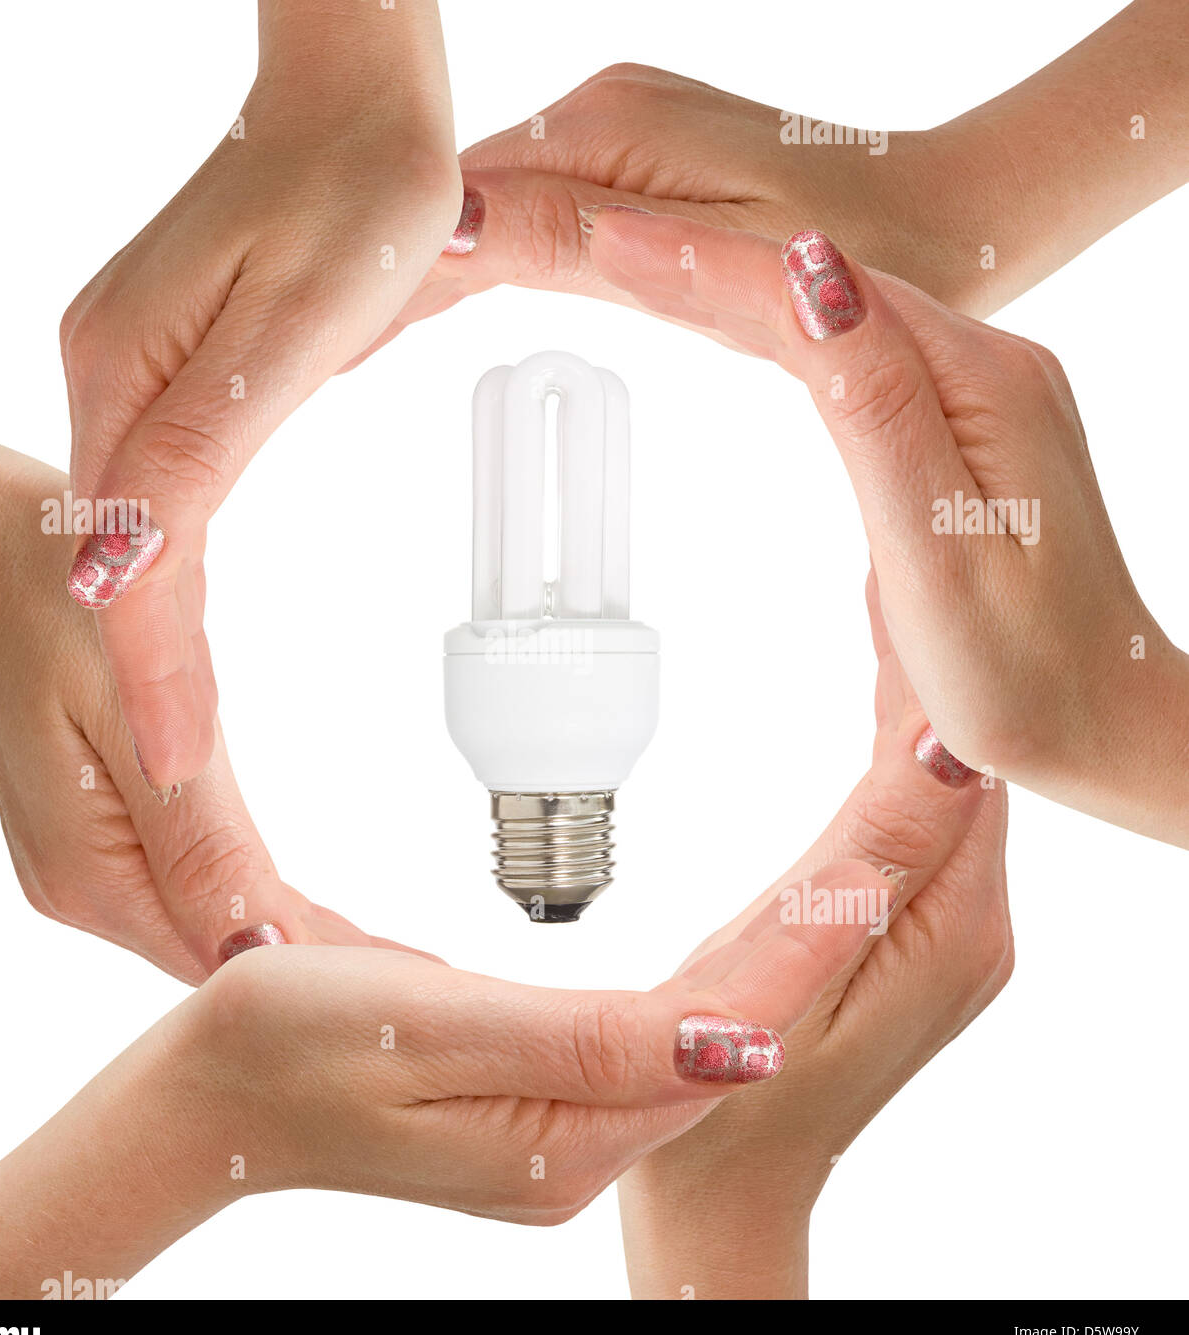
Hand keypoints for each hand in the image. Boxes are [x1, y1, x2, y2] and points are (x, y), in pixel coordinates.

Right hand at [0, 406, 418, 982]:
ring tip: (381, 959)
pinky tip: (296, 918)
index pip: (228, 954)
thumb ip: (198, 839)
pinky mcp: (91, 838)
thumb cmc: (56, 603)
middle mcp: (80, 887)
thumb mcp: (136, 715)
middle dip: (317, 970)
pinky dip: (247, 903)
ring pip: (204, 928)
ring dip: (287, 942)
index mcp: (90, 872)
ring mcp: (81, 867)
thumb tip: (261, 942)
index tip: (409, 989)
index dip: (323, 971)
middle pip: (218, 954)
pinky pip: (184, 891)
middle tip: (419, 984)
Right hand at [0, 856, 895, 1295]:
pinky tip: (759, 924)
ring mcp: (567, 1126)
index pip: (734, 1024)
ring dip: (791, 936)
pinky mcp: (544, 1100)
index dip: (817, 929)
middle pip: (742, 1022)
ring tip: (867, 846)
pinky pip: (664, 1027)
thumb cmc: (278, 1050)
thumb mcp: (421, 1028)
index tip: (887, 844)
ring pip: (713, 1021)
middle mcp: (584, 1142)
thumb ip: (581, 1040)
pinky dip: (723, 965)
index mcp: (564, 1136)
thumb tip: (737, 1039)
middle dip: (830, 916)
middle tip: (908, 810)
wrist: (201, 1102)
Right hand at [61, 2, 464, 787]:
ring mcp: (129, 373)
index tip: (175, 762)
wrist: (356, 106)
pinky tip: (180, 620)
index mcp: (125, 375)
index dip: (153, 669)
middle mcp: (106, 379)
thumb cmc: (351, 194)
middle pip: (119, 561)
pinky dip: (171, 574)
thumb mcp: (292, 323)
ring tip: (184, 735)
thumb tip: (118, 565)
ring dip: (154, 641)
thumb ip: (197, 443)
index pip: (134, 560)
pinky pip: (158, 496)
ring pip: (134, 537)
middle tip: (181, 775)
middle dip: (148, 676)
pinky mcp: (164, 371)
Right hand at [359, 2, 1188, 361]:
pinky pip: (537, 206)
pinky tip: (448, 282)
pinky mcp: (640, 159)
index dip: (388, 270)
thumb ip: (586, 244)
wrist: (943, 220)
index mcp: (612, 133)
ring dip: (428, 262)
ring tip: (347, 329)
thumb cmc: (860, 251)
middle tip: (309, 346)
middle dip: (390, 269)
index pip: (461, 203)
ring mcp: (621, 131)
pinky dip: (487, 250)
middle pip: (464, 198)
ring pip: (494, 202)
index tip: (317, 330)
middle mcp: (604, 115)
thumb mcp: (724, 263)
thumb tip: (458, 232)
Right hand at [582, 210, 1188, 847]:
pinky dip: (794, 332)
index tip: (609, 239)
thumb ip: (873, 406)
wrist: (1108, 718)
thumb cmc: (1023, 669)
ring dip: (747, 287)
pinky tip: (759, 322)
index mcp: (980, 384)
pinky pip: (866, 354)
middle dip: (712, 259)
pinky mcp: (972, 428)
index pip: (817, 296)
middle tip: (604, 238)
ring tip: (650, 261)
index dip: (706, 266)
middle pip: (827, 287)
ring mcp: (986, 394)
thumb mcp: (939, 545)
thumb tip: (809, 276)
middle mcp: (991, 366)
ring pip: (844, 314)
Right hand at [619, 571, 1012, 1299]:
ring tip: (883, 601)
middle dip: (928, 662)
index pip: (960, 758)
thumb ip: (870, 855)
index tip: (905, 565)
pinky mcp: (917, 939)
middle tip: (888, 555)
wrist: (728, 1186)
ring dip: (916, 704)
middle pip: (961, 764)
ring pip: (941, 790)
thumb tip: (950, 744)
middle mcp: (970, 926)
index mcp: (950, 925)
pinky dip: (901, 758)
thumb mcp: (786, 969)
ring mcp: (948, 935)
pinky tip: (885, 716)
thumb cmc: (729, 1095)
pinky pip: (920, 826)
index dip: (933, 660)